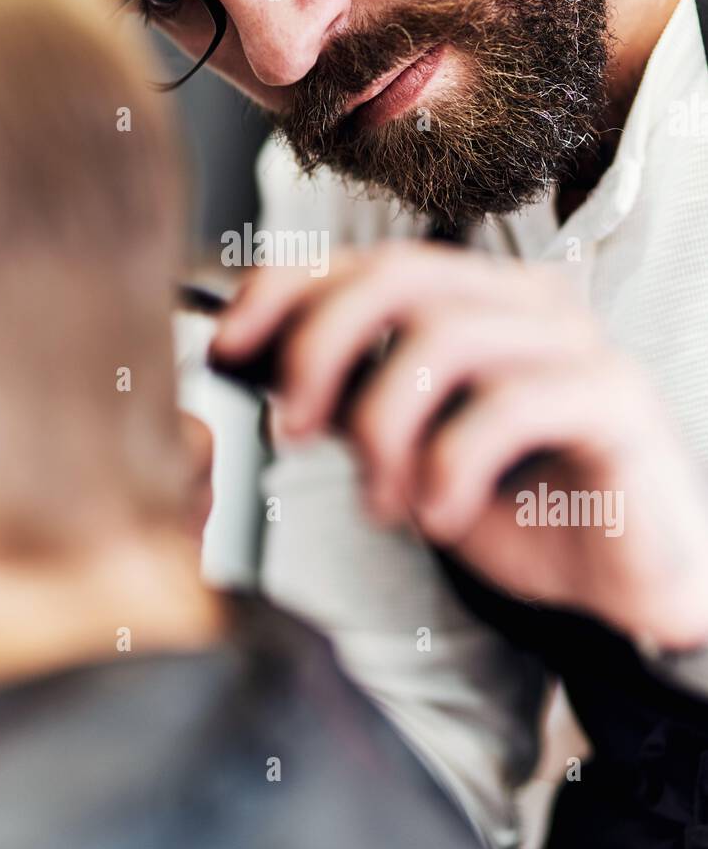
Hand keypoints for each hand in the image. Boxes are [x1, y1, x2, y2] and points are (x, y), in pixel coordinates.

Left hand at [212, 242, 707, 650]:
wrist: (623, 587)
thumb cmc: (518, 509)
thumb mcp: (406, 453)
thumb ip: (347, 400)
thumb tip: (254, 359)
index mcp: (476, 299)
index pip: (365, 261)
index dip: (284, 291)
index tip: (225, 348)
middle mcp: (527, 301)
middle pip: (398, 276)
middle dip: (320, 349)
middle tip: (290, 430)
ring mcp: (578, 342)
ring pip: (447, 338)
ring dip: (387, 429)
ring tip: (383, 504)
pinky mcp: (614, 399)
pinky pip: (508, 407)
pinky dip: (450, 467)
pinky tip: (442, 515)